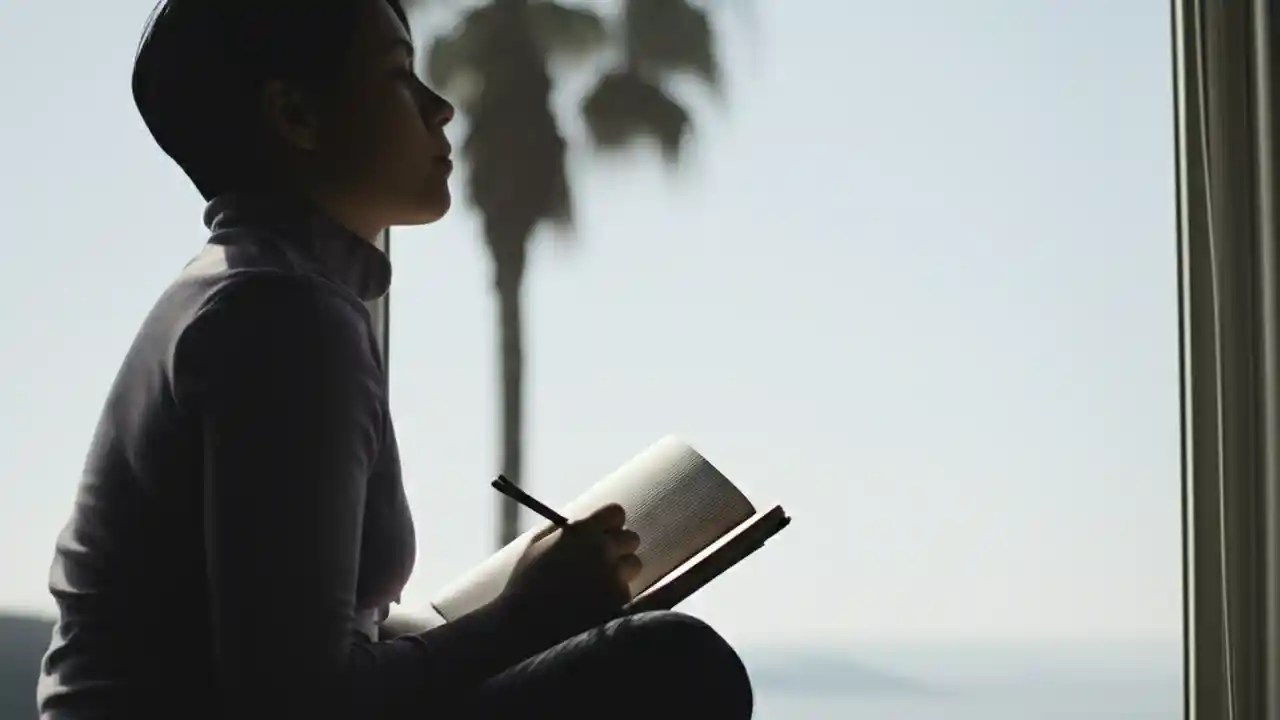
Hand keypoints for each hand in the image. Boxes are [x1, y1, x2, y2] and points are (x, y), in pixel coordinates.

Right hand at [499, 503, 641, 642]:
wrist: (524, 628)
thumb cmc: (526, 586)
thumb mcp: (537, 547)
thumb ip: (564, 530)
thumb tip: (586, 521)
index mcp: (580, 532)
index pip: (616, 512)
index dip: (611, 523)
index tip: (605, 532)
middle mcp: (600, 550)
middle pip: (631, 538)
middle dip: (619, 547)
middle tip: (603, 562)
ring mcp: (612, 576)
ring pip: (634, 565)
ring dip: (620, 572)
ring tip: (596, 586)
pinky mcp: (620, 602)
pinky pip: (627, 592)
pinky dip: (615, 598)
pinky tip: (593, 608)